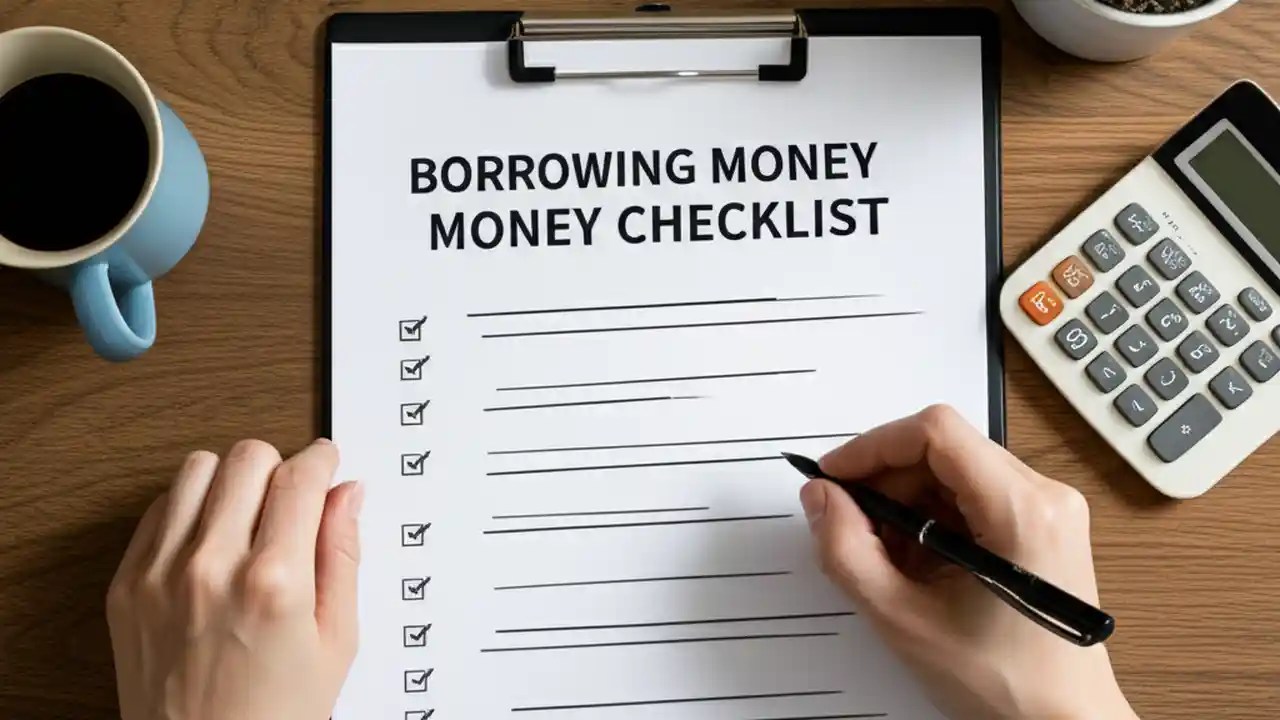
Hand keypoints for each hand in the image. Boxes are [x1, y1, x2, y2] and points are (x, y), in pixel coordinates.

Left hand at [107, 439, 362, 719]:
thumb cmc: (273, 716)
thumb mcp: (335, 641)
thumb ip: (342, 557)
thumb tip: (347, 495)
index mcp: (275, 583)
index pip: (301, 477)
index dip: (322, 459)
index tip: (327, 461)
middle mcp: (212, 568)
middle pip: (248, 457)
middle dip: (280, 466)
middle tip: (291, 498)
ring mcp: (160, 574)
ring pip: (197, 469)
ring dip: (231, 480)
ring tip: (248, 516)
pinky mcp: (126, 586)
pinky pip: (157, 508)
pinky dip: (189, 509)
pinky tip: (211, 539)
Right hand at [800, 406, 1137, 719]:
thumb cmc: (1008, 684)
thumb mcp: (905, 618)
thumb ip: (848, 551)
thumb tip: (821, 498)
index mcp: (1023, 511)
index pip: (936, 432)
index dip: (874, 446)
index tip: (836, 476)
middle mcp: (1046, 496)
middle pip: (943, 449)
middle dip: (887, 481)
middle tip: (850, 524)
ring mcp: (1049, 509)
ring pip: (954, 471)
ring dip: (907, 504)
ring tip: (886, 558)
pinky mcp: (1042, 525)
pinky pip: (972, 496)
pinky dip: (933, 520)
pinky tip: (916, 564)